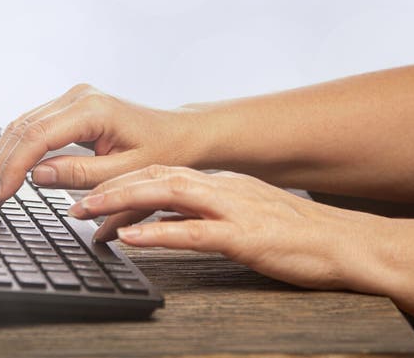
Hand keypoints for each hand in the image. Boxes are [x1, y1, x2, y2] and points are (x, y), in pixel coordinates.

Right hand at [0, 83, 197, 211]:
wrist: (182, 133)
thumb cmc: (163, 151)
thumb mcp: (126, 172)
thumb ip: (80, 175)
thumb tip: (36, 176)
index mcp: (92, 109)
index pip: (37, 137)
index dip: (13, 168)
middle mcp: (77, 96)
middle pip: (23, 128)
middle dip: (1, 166)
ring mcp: (72, 98)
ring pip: (23, 124)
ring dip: (4, 157)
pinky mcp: (71, 106)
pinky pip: (34, 124)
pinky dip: (17, 148)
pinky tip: (7, 171)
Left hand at [70, 164, 385, 293]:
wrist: (341, 242)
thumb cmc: (288, 231)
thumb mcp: (236, 212)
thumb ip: (198, 211)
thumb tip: (156, 220)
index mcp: (213, 181)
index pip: (156, 173)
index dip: (119, 180)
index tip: (88, 192)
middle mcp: (216, 187)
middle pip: (152, 176)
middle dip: (109, 186)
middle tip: (72, 201)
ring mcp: (229, 208)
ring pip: (166, 195)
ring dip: (123, 202)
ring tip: (89, 212)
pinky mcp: (243, 236)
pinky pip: (193, 232)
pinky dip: (159, 233)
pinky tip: (132, 239)